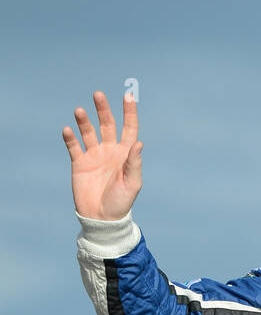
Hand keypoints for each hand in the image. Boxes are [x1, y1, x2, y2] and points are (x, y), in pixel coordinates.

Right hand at [62, 91, 141, 219]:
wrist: (102, 219)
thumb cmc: (120, 203)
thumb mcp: (132, 184)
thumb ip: (134, 163)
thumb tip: (139, 142)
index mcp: (125, 154)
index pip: (129, 128)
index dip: (129, 112)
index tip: (128, 95)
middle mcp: (109, 151)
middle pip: (107, 124)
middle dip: (103, 109)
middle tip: (98, 95)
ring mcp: (93, 155)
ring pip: (88, 131)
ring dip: (84, 121)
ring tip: (79, 111)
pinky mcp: (79, 163)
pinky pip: (74, 146)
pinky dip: (70, 138)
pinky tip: (68, 130)